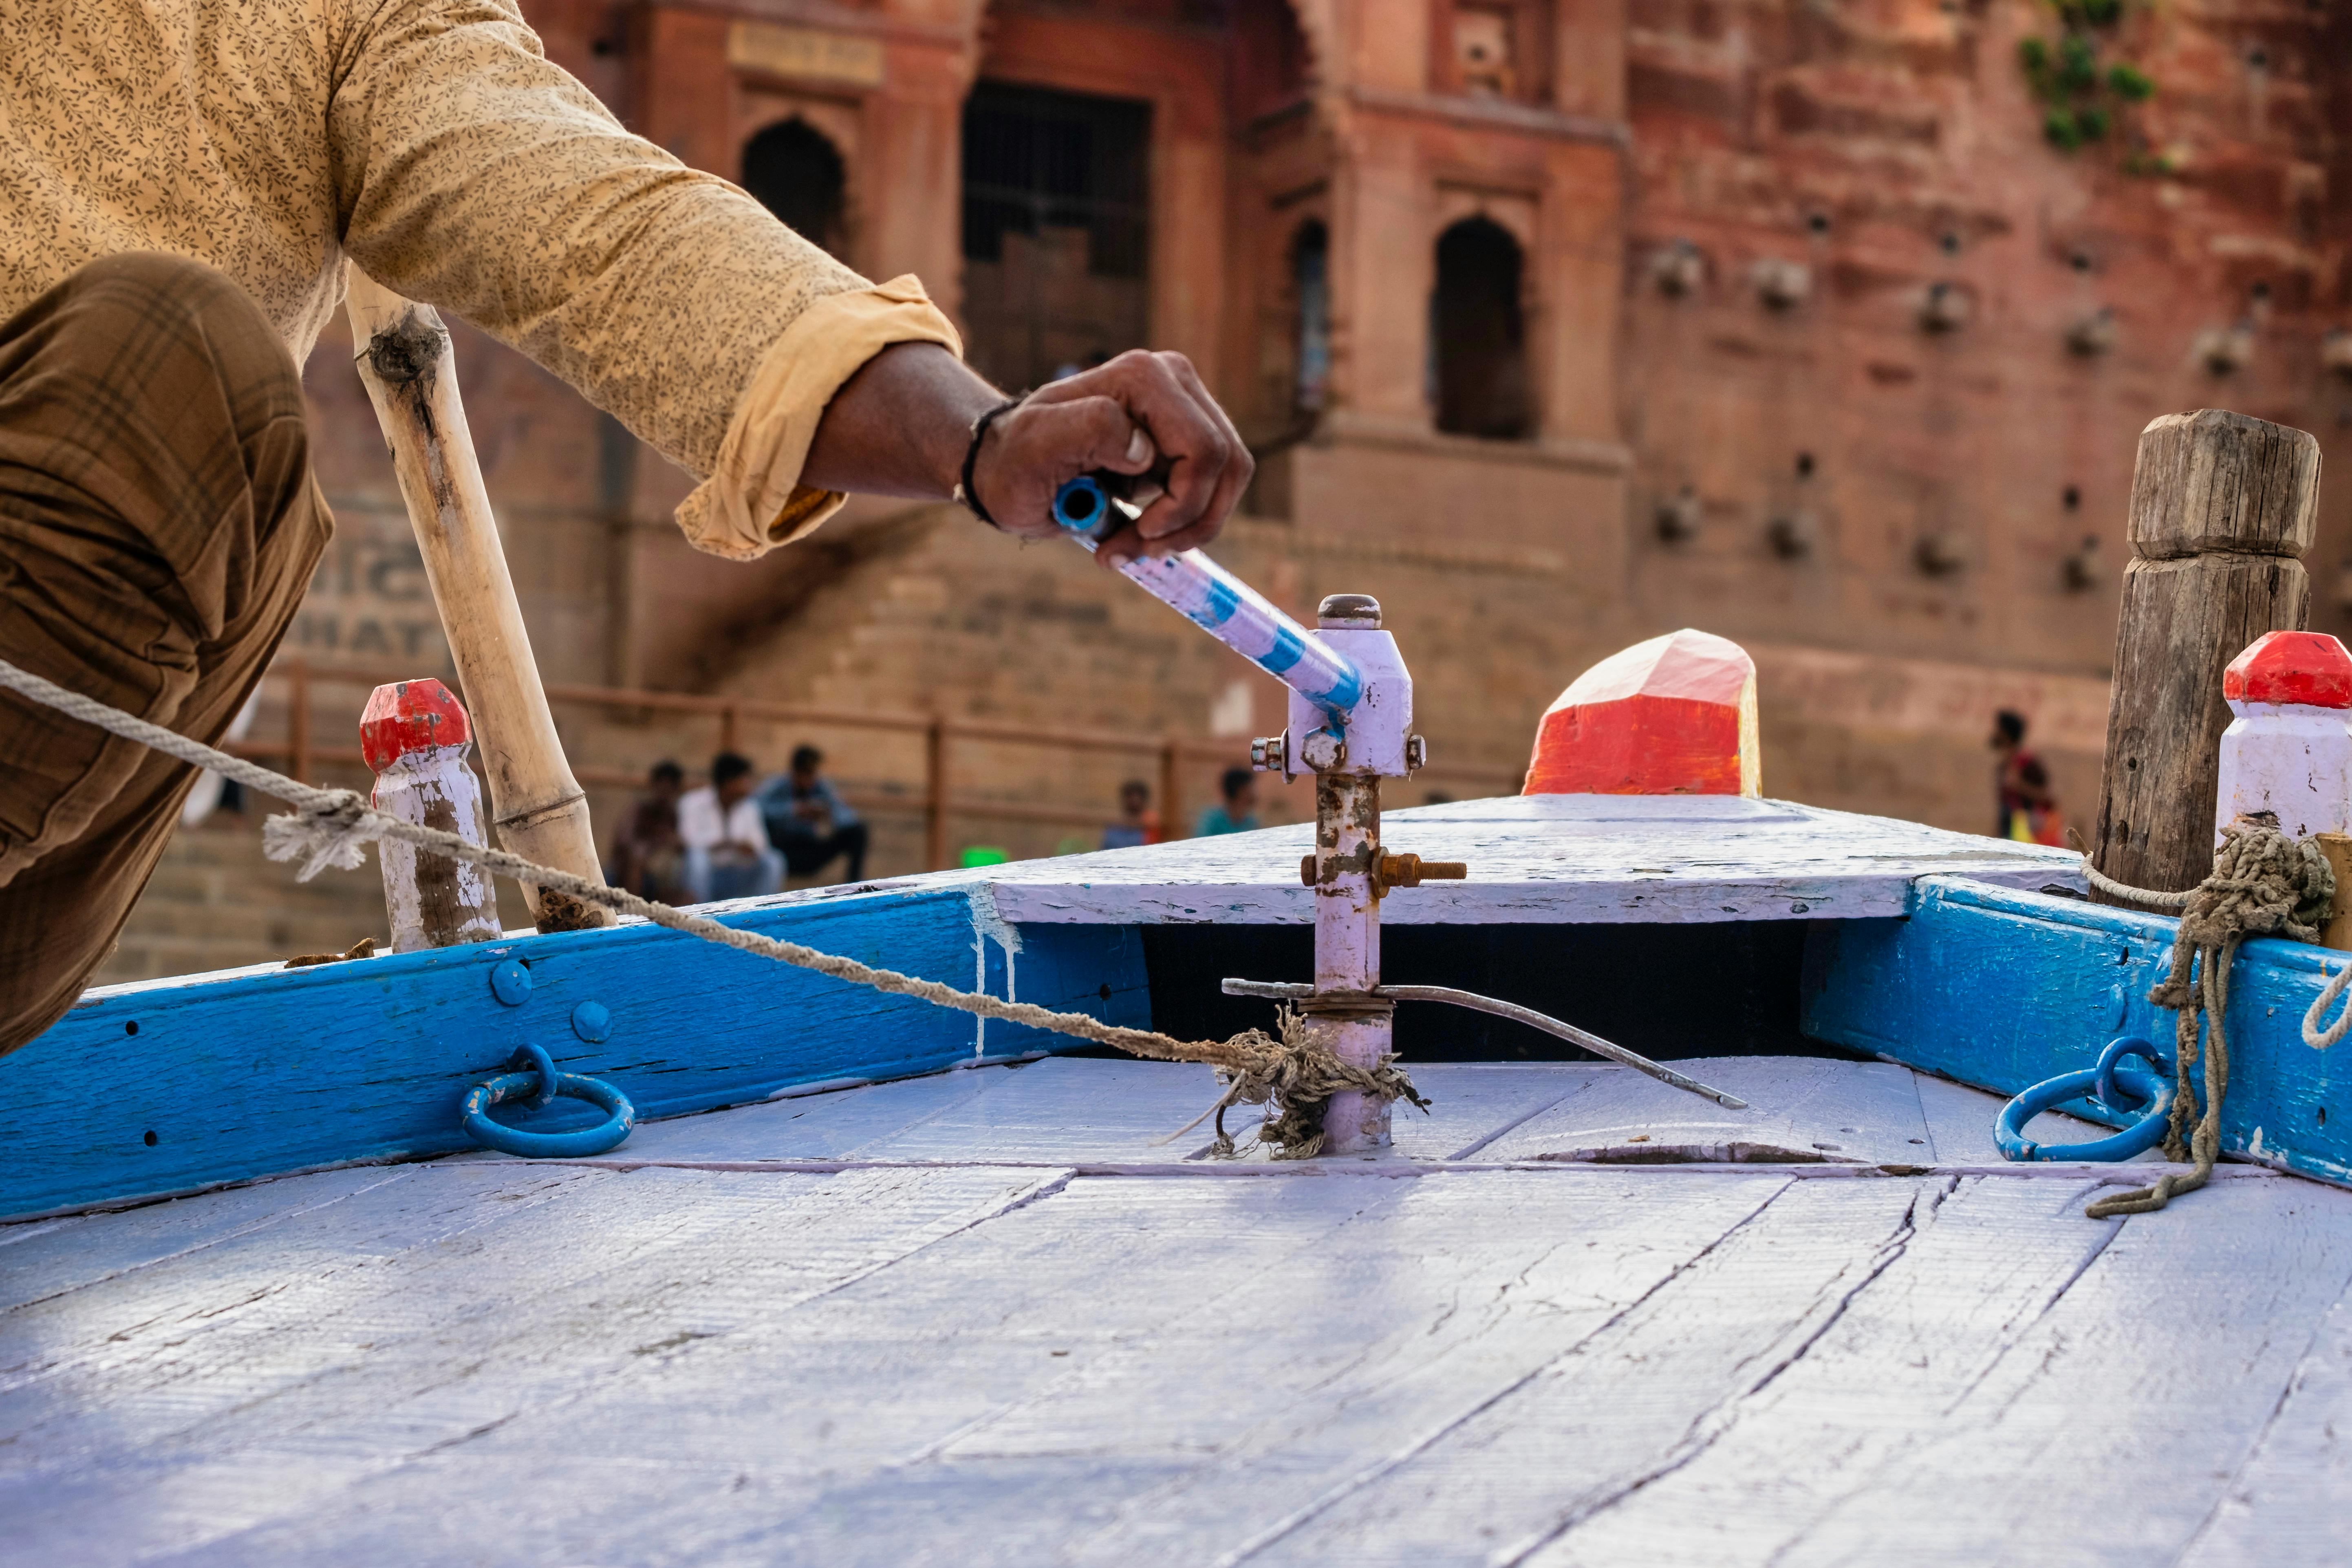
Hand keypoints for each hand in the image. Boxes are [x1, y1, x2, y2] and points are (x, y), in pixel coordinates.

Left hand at [971, 351, 1250, 564]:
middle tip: (1134, 551)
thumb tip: (1144, 448)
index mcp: (1145, 377)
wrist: (1009, 468)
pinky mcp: (1188, 439)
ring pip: (1228, 481)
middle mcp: (1175, 383)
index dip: (1180, 505)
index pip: (1204, 451)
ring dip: (1188, 529)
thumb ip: (1087, 429)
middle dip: (1186, 523)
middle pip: (1226, 466)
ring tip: (1134, 548)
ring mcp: (1186, 409)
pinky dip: (1183, 525)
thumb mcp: (1035, 446)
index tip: (1137, 535)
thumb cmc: (1016, 461)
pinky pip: (1215, 489)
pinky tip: (1141, 535)